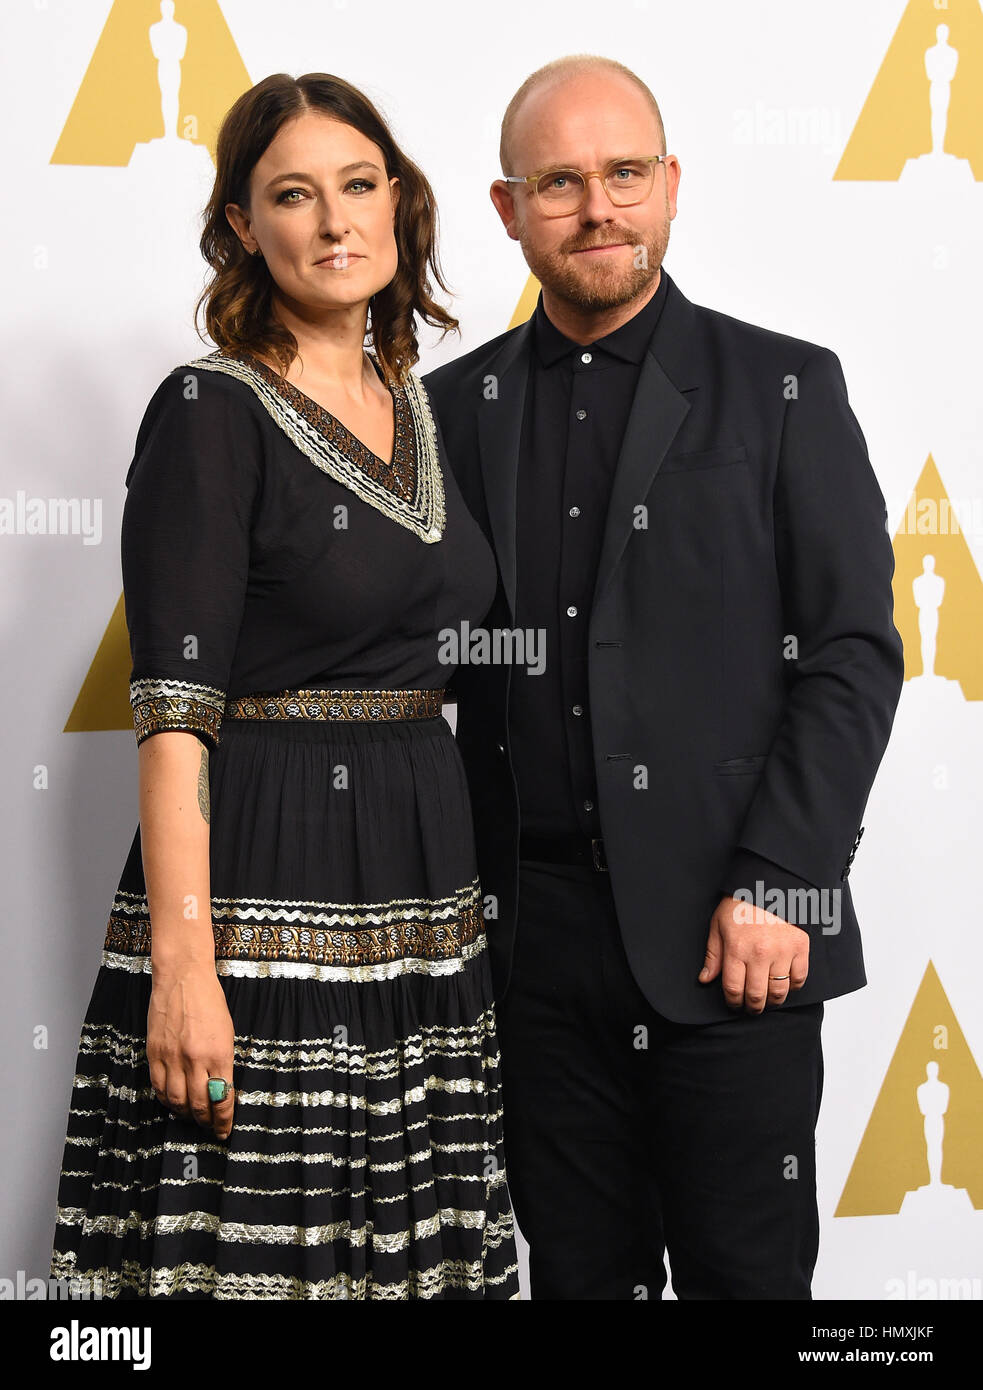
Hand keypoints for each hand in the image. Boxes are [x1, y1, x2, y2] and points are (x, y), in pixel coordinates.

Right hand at [147, 967, 235, 1139]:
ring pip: (177, 1101)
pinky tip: (173, 1102)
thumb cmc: (210, 1001)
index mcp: (219, 1054)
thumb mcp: (227, 1032)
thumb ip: (223, 1062)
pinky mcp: (154, 1053)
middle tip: (210, 1128)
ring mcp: (172, 1057)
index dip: (224, 1120)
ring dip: (185, 1114)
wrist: (183, 977)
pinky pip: (158, 1087)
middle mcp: (195, 1059)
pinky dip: (166, 1100)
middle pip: (200, 1105)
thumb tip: (222, 1090)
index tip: (225, 1131)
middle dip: (206, 1122)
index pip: (223, 1099)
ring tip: (192, 1117)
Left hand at [698, 895, 808, 1011]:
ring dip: (773, 1001)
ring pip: (779, 991)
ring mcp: (782, 951)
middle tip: (751, 1008)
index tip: (734, 1004)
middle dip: (752, 1007)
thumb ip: (713, 955)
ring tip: (768, 1000)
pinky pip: (799, 978)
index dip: (733, 1002)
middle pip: (757, 996)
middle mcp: (760, 953)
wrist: (767, 884)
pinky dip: (793, 986)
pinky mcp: (800, 946)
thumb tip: (705, 979)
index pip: (734, 989)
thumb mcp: (718, 926)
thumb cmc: (740, 904)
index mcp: (737, 949)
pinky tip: (785, 984)